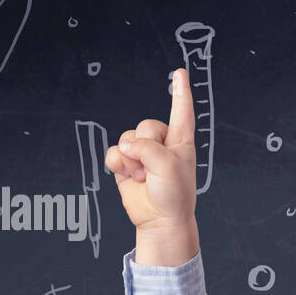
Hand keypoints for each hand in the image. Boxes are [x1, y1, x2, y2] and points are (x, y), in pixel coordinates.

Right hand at [105, 67, 197, 231]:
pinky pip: (114, 153)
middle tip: (153, 167)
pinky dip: (119, 165)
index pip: (181, 111)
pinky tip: (130, 177)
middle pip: (145, 125)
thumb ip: (147, 148)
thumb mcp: (168, 165)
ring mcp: (143, 155)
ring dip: (132, 159)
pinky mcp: (126, 166)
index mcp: (181, 142)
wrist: (160, 221)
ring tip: (144, 176)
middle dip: (146, 145)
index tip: (181, 73)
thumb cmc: (174, 195)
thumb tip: (125, 147)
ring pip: (127, 139)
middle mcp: (162, 145)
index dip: (180, 92)